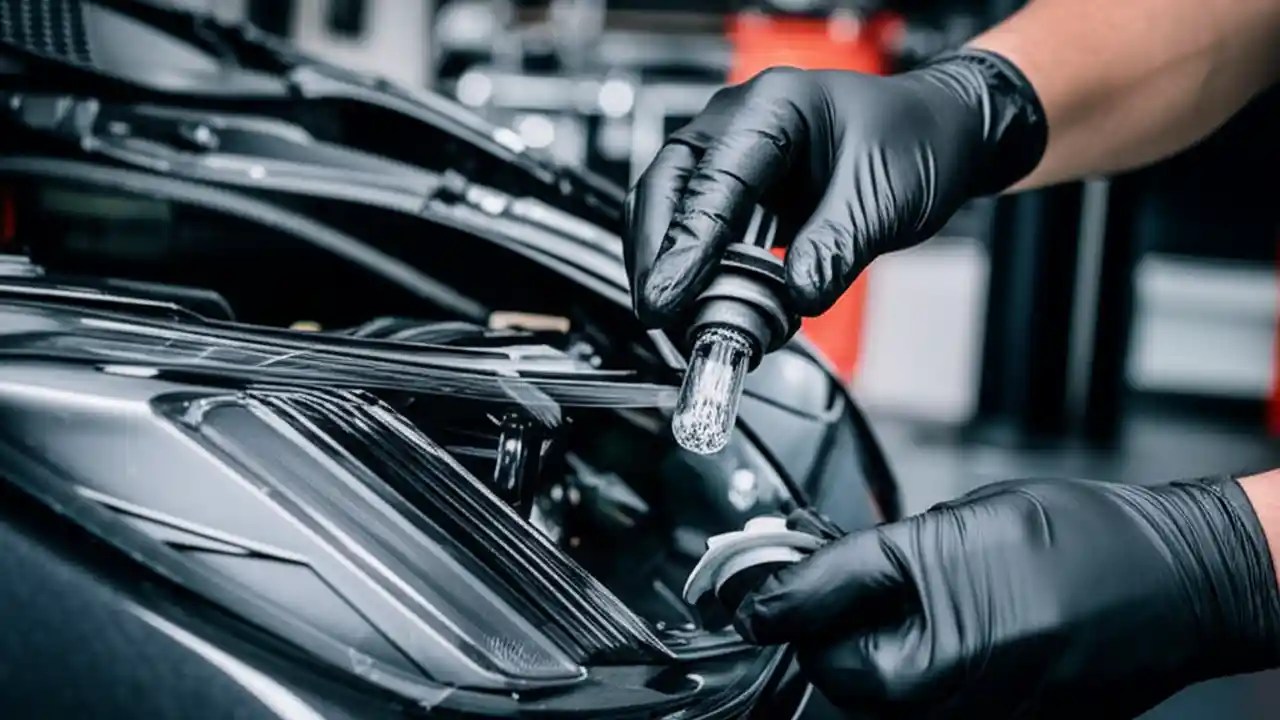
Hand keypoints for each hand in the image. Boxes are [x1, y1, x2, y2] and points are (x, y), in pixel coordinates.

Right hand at [623, 50, 1045, 325]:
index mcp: (774, 107)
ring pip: (672, 214)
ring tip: (683, 325)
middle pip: (667, 191)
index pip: (712, 179)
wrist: (938, 138)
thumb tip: (796, 296)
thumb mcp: (884, 197)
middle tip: (659, 316)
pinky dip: (696, 274)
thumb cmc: (915, 142)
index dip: (684, 243)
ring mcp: (731, 157)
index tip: (668, 296)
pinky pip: (699, 234)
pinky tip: (708, 309)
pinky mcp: (738, 194)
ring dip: (670, 270)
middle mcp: (739, 125)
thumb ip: (837, 246)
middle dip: (657, 258)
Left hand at [737, 478, 1279, 718]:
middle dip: (840, 613)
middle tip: (866, 564)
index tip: (783, 566)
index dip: (791, 596)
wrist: (1177, 577)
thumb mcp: (942, 533)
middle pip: (845, 672)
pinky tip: (960, 609)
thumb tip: (774, 592)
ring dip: (885, 630)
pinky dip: (928, 648)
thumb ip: (846, 568)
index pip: (810, 646)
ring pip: (888, 681)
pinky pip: (935, 691)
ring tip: (928, 580)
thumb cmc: (1080, 544)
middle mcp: (949, 713)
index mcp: (927, 672)